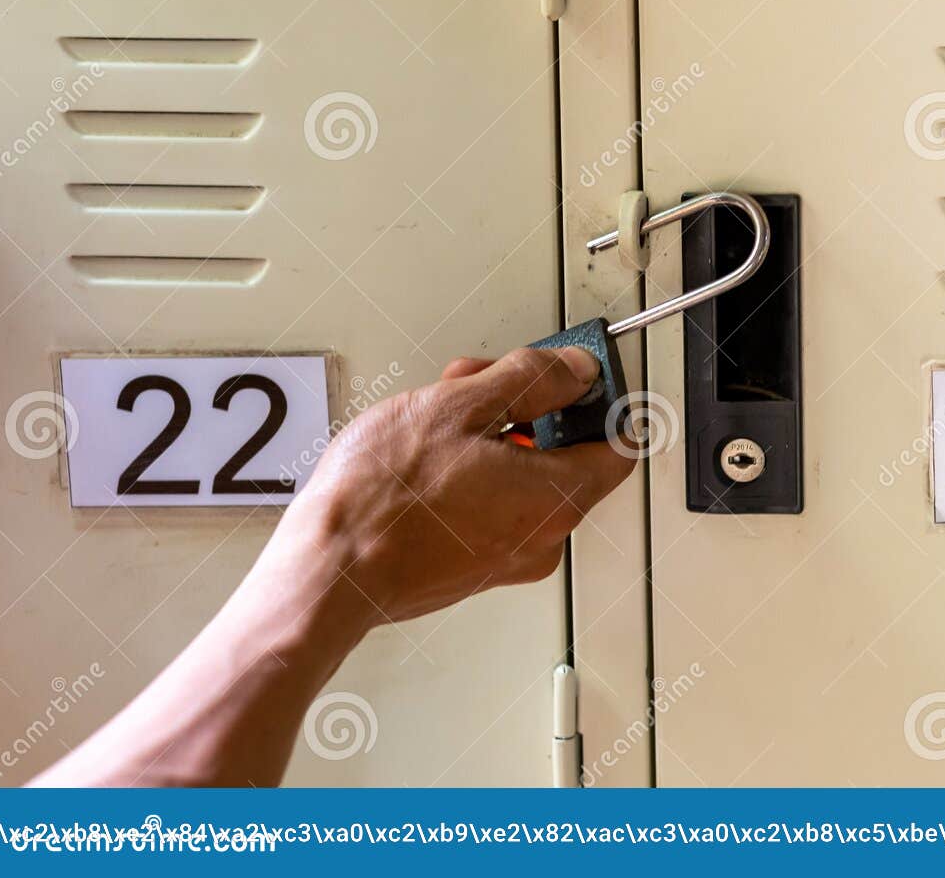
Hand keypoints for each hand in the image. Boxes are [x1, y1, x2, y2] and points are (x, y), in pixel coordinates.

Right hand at [260, 346, 634, 630]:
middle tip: (474, 382)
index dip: (597, 399)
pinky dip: (470, 472)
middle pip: (562, 453)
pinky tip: (424, 454)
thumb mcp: (460, 406)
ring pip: (520, 475)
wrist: (326, 573)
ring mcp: (509, 558)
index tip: (570, 373)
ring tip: (433, 414)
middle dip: (522, 405)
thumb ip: (531, 380)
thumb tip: (576, 370)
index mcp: (557, 497)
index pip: (618, 442)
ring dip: (487, 434)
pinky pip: (492, 505)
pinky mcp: (473, 568)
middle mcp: (544, 536)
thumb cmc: (382, 500)